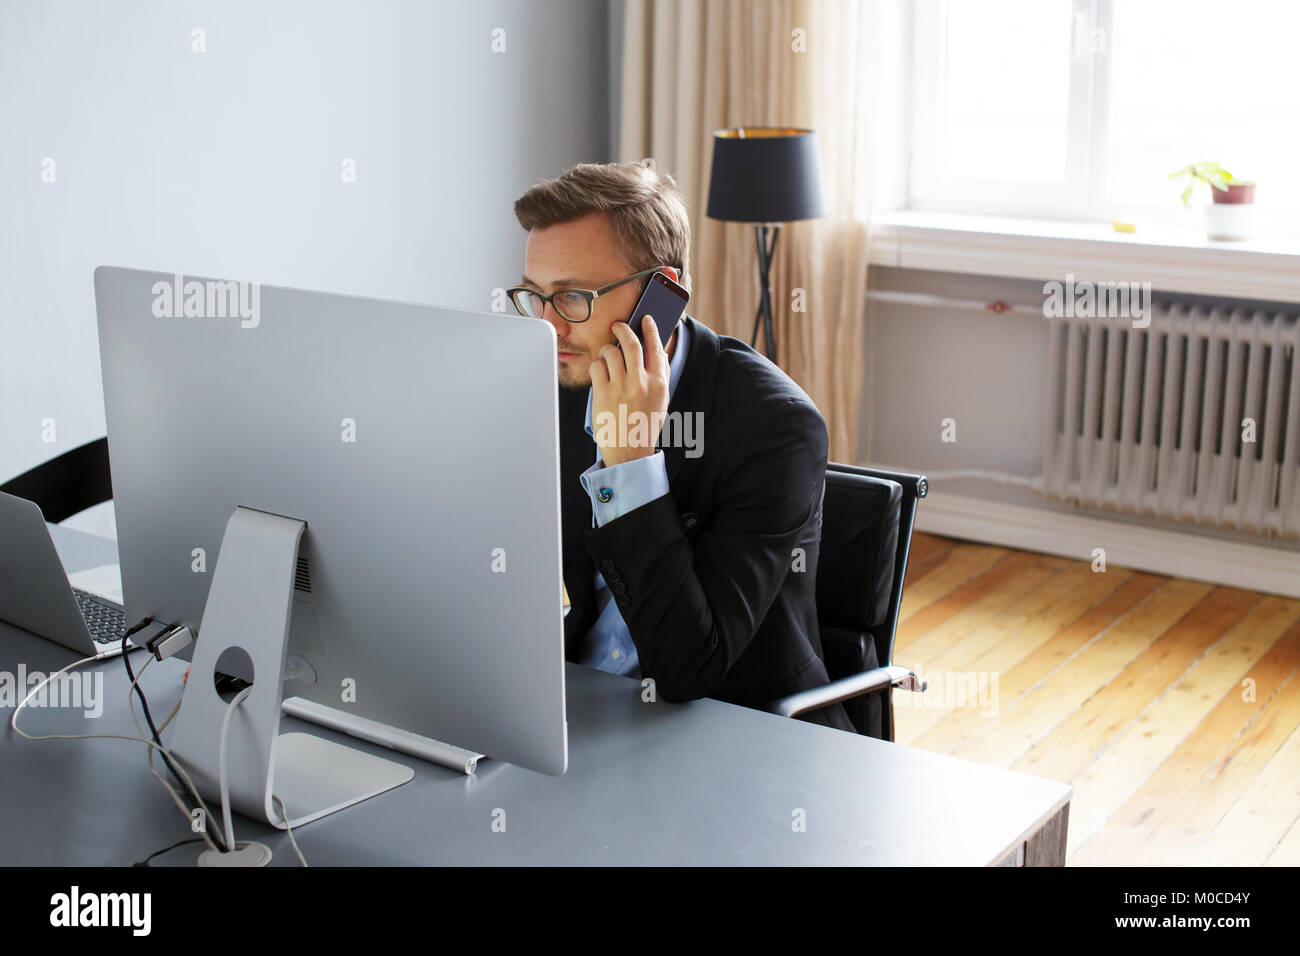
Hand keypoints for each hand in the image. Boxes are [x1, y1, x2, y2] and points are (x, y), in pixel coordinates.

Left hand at [590, 315, 669, 467]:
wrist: (628, 451)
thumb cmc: (644, 424)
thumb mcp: (660, 400)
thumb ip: (658, 375)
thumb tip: (654, 349)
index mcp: (659, 383)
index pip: (656, 348)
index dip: (651, 329)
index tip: (645, 319)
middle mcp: (640, 383)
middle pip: (631, 343)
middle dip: (623, 329)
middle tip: (618, 326)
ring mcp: (620, 387)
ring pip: (611, 352)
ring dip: (608, 350)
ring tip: (607, 356)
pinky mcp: (602, 393)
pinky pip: (596, 367)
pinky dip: (597, 365)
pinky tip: (600, 373)